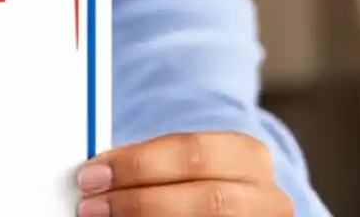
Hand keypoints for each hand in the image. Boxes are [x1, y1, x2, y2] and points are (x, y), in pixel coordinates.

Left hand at [76, 131, 292, 214]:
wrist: (233, 207)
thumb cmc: (191, 181)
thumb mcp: (177, 162)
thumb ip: (145, 164)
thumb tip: (94, 174)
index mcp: (246, 155)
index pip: (193, 153)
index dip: (139, 164)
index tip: (91, 173)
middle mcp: (267, 197)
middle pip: (209, 200)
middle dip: (142, 202)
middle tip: (92, 205)